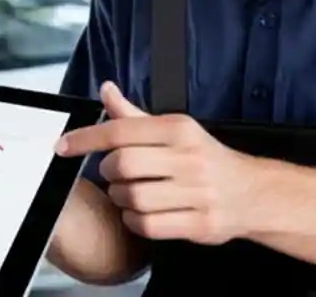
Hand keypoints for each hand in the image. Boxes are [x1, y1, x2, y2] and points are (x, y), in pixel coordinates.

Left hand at [55, 81, 259, 245]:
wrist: (252, 194)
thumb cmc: (206, 159)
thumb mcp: (174, 131)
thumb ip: (134, 115)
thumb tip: (106, 89)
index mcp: (180, 130)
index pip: (121, 130)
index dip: (86, 138)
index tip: (62, 146)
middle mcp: (189, 158)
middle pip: (123, 165)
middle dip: (109, 172)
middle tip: (116, 173)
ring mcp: (197, 193)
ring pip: (132, 198)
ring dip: (121, 199)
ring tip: (131, 193)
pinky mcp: (200, 224)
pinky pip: (148, 225)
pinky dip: (135, 221)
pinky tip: (142, 212)